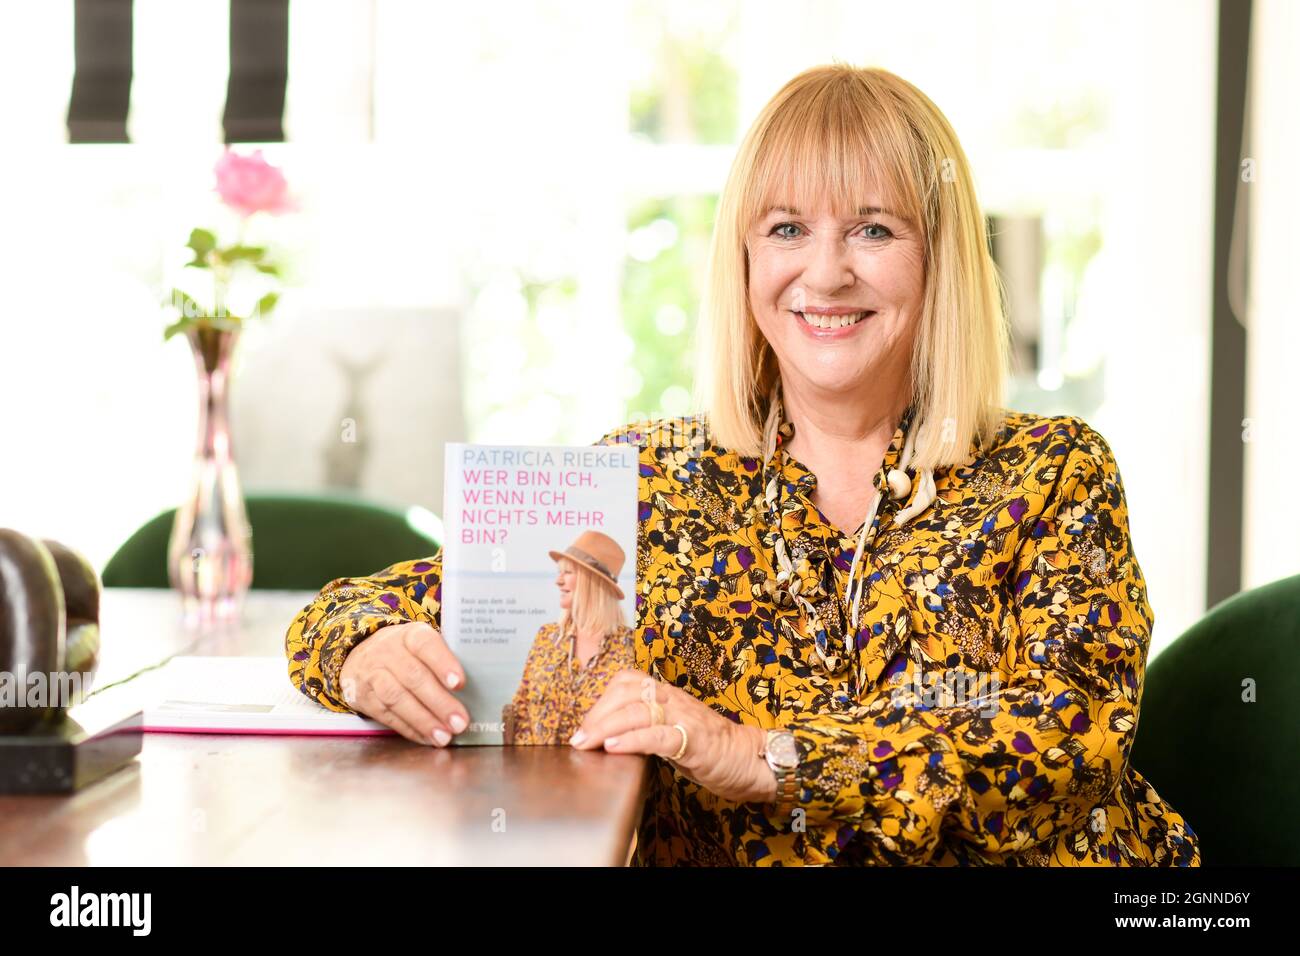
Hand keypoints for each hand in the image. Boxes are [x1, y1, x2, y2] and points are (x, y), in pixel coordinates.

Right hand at [338, 621, 467, 746]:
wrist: (361, 656)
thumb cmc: (406, 653)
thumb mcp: (422, 646)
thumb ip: (444, 661)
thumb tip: (477, 689)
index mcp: (410, 635)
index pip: (426, 644)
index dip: (443, 663)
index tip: (459, 683)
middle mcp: (388, 651)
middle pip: (413, 677)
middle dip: (439, 703)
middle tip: (459, 722)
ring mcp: (372, 674)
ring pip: (397, 698)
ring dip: (423, 720)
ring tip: (444, 736)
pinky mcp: (363, 697)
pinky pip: (386, 715)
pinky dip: (409, 729)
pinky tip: (427, 738)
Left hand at [570, 670, 777, 803]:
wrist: (749, 761)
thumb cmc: (710, 749)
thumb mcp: (672, 732)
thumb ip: (647, 728)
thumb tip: (609, 738)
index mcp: (668, 696)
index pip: (628, 681)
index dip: (602, 700)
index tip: (585, 726)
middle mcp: (675, 700)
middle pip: (626, 692)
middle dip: (597, 714)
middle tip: (578, 738)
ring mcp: (685, 718)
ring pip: (637, 711)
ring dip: (606, 727)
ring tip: (587, 743)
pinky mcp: (694, 740)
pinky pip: (657, 735)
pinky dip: (632, 740)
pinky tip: (613, 749)